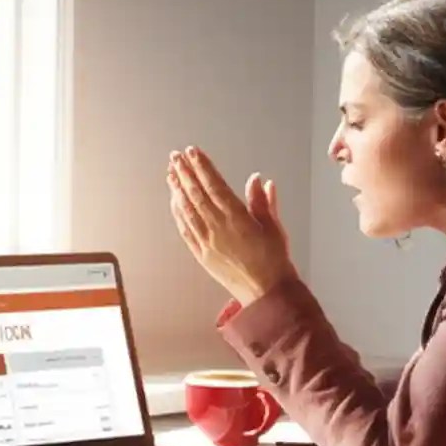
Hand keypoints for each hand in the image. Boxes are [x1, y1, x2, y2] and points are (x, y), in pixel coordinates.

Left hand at [166, 146, 296, 304]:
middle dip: (185, 173)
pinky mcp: (202, 255)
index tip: (193, 152)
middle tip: (175, 156)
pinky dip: (178, 213)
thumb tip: (257, 180)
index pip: (215, 185)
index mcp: (238, 218)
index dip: (202, 167)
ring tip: (171, 173)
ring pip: (187, 210)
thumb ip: (262, 202)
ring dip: (177, 190)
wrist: (267, 293)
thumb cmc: (274, 261)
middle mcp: (219, 228)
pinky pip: (185, 230)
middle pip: (196, 194)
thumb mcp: (274, 227)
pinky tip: (174, 201)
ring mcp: (207, 242)